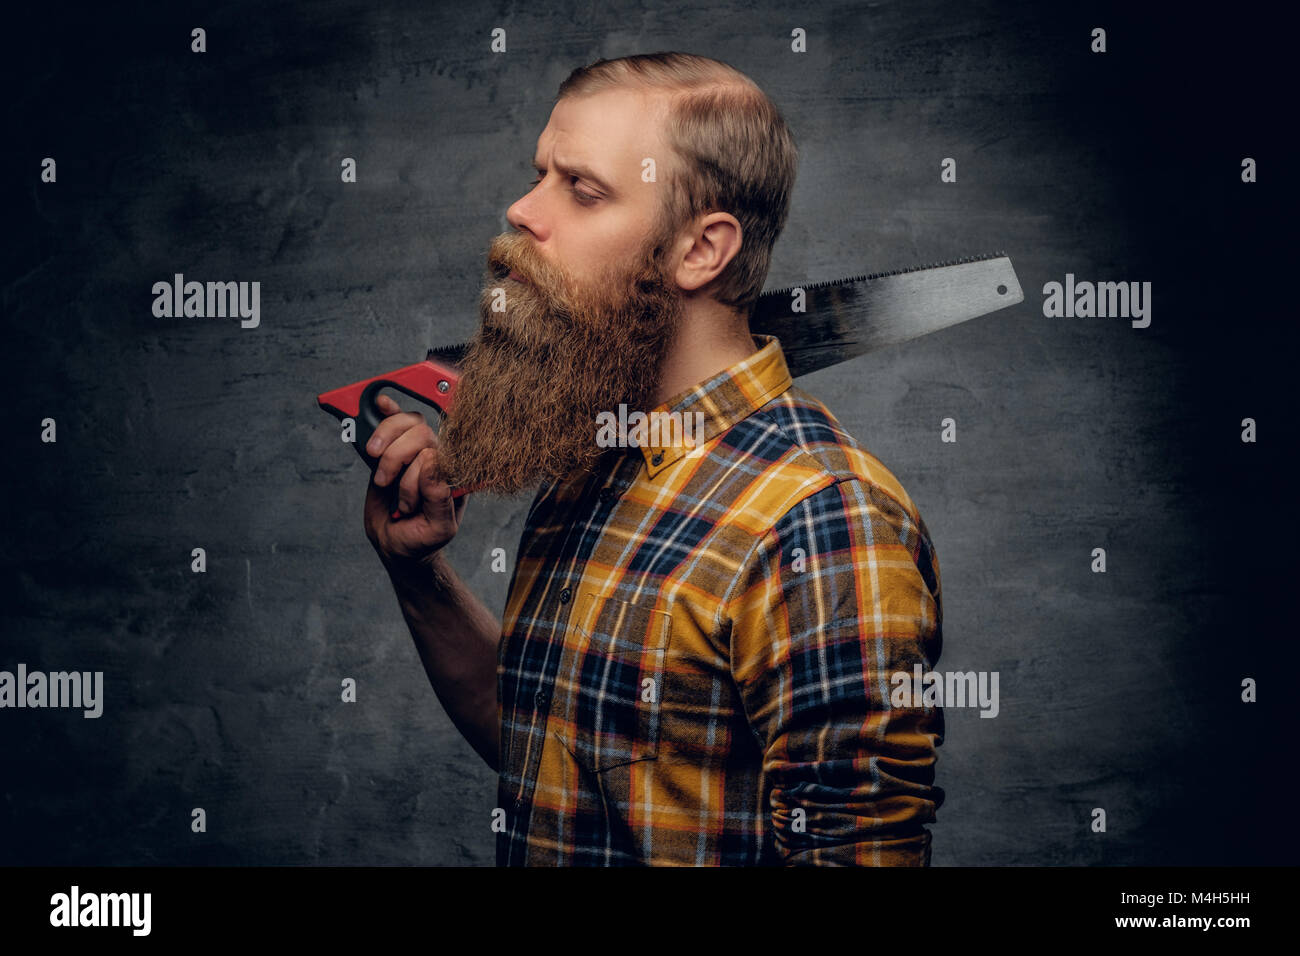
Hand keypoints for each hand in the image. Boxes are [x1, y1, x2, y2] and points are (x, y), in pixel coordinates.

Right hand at [363, 393, 466, 564]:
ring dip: (387, 449)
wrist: (396, 544)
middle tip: (386, 484)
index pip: (446, 451)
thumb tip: (430, 463)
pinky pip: (394, 425)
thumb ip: (439, 500)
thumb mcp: (438, 528)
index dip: (425, 456)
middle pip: (422, 434)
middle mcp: (439, 459)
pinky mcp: (394, 451)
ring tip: (380, 477)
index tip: (414, 466)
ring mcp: (416, 453)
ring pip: (407, 425)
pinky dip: (387, 414)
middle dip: (399, 458)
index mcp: (456, 475)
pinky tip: (381, 405)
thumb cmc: (422, 538)